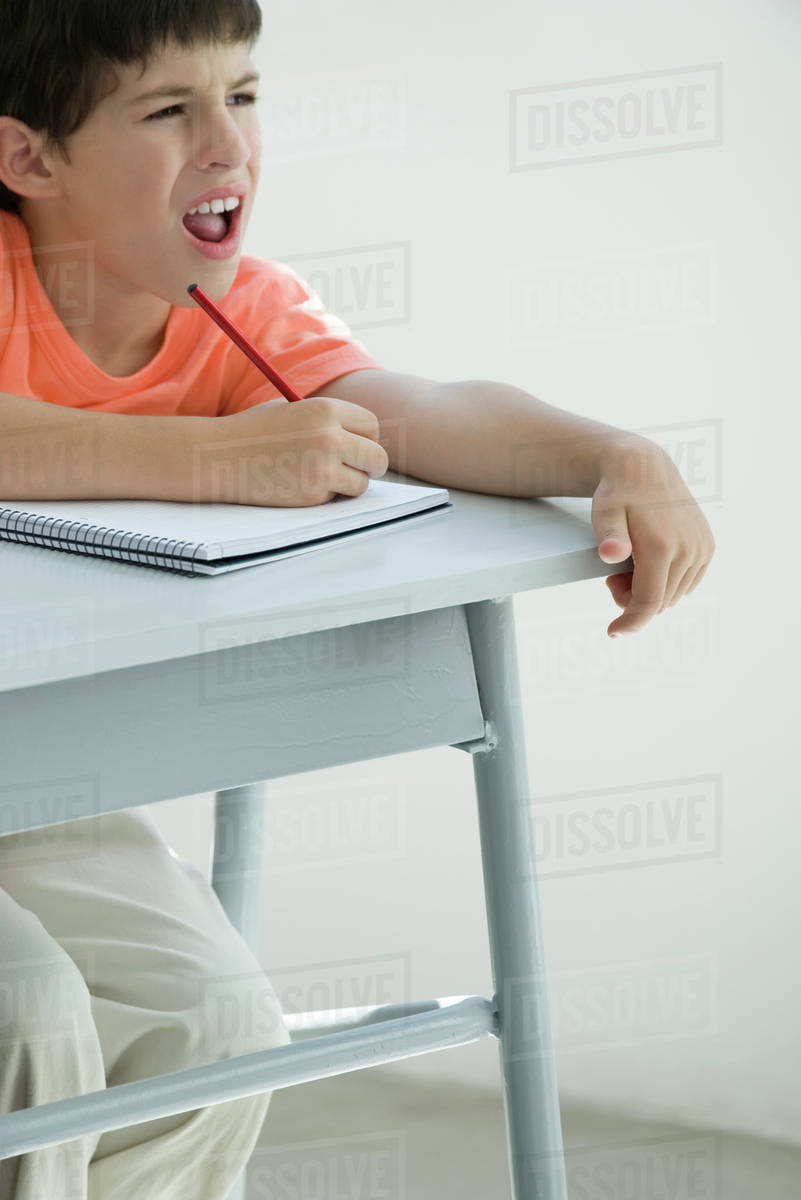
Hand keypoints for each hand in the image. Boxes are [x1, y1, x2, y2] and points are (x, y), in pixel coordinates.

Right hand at [201, 395, 389, 505]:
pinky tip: (298, 484)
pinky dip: (324, 496)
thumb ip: (327, 421)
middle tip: (358, 469)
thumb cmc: (253, 432)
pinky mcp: (311, 494)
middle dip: (370, 466)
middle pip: (377, 458)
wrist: (217, 456)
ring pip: (361, 484)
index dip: (366, 439)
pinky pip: (335, 499)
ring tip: (322, 476)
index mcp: (325, 410)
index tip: (357, 446)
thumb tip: (364, 440)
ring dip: (348, 484)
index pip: (371, 427)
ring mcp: (322, 468)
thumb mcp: (293, 411)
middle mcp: (329, 437)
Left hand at [591, 436, 715, 635]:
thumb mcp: (604, 512)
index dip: (630, 623)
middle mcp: (688, 551)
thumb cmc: (618, 493)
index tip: (612, 632)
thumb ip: (608, 535)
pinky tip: (650, 561)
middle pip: (659, 602)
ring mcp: (701, 549)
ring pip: (673, 595)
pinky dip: (666, 582)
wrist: (644, 466)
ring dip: (651, 590)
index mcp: (662, 547)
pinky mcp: (707, 547)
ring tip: (631, 563)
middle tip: (613, 577)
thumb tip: (612, 552)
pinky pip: (686, 583)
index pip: (648, 603)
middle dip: (633, 600)